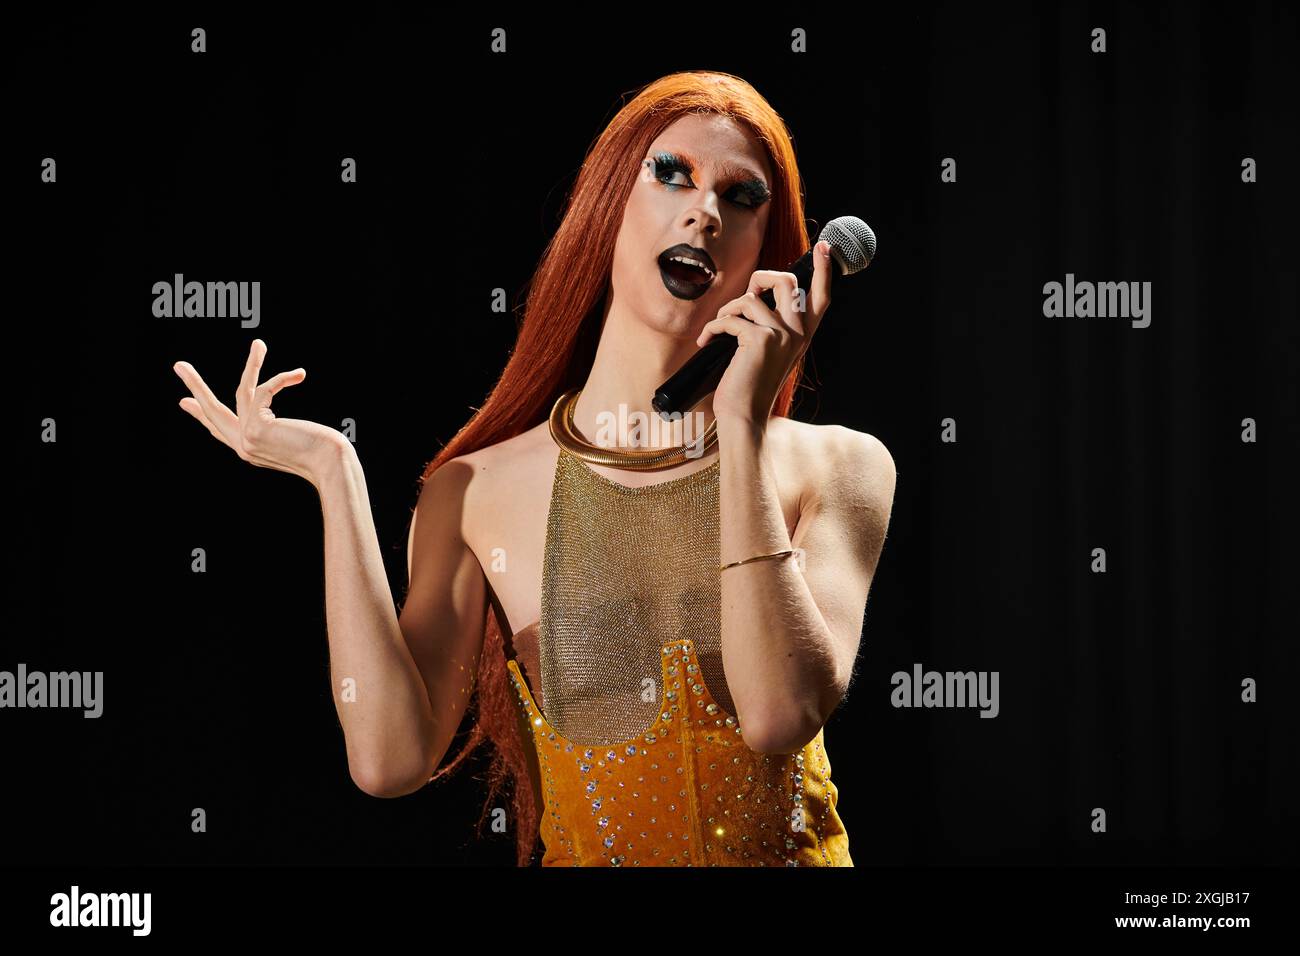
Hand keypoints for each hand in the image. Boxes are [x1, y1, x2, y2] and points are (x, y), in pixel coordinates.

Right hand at [173, 339, 348, 487]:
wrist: (332, 465)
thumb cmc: (324, 453)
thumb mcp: (297, 438)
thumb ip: (278, 429)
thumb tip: (271, 414)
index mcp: (251, 451)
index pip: (220, 431)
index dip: (203, 414)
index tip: (185, 401)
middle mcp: (244, 448)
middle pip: (212, 412)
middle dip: (196, 386)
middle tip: (178, 365)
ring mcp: (246, 440)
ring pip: (240, 392)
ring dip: (253, 364)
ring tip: (259, 344)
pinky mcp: (255, 429)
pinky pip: (264, 390)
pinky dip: (281, 380)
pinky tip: (298, 375)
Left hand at [696, 239, 833, 423]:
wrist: (744, 417)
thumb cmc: (750, 387)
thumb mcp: (769, 353)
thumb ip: (772, 326)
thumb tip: (756, 297)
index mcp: (803, 336)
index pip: (820, 297)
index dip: (822, 270)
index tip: (824, 246)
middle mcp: (797, 334)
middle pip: (785, 281)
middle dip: (759, 279)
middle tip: (745, 296)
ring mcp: (781, 335)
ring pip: (749, 299)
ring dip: (727, 311)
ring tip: (719, 330)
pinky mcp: (759, 340)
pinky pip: (730, 318)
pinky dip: (712, 328)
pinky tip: (706, 341)